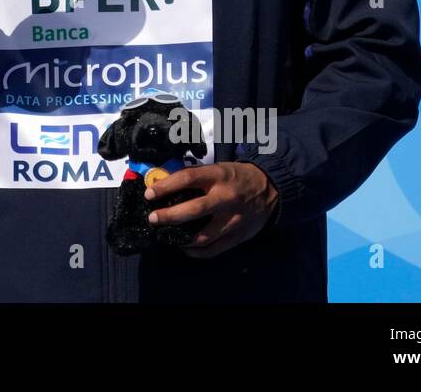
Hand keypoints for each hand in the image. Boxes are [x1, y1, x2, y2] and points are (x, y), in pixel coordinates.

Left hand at [144, 162, 279, 257]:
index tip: (149, 195)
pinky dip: (196, 251)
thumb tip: (164, 183)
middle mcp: (226, 198)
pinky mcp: (239, 235)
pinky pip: (214, 249)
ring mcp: (233, 219)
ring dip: (181, 238)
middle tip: (153, 218)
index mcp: (218, 176)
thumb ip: (194, 177)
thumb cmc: (236, 177)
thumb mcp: (217, 169)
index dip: (166, 187)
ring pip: (204, 235)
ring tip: (166, 235)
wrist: (271, 188)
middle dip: (170, 215)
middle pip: (195, 209)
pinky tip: (184, 246)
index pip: (188, 178)